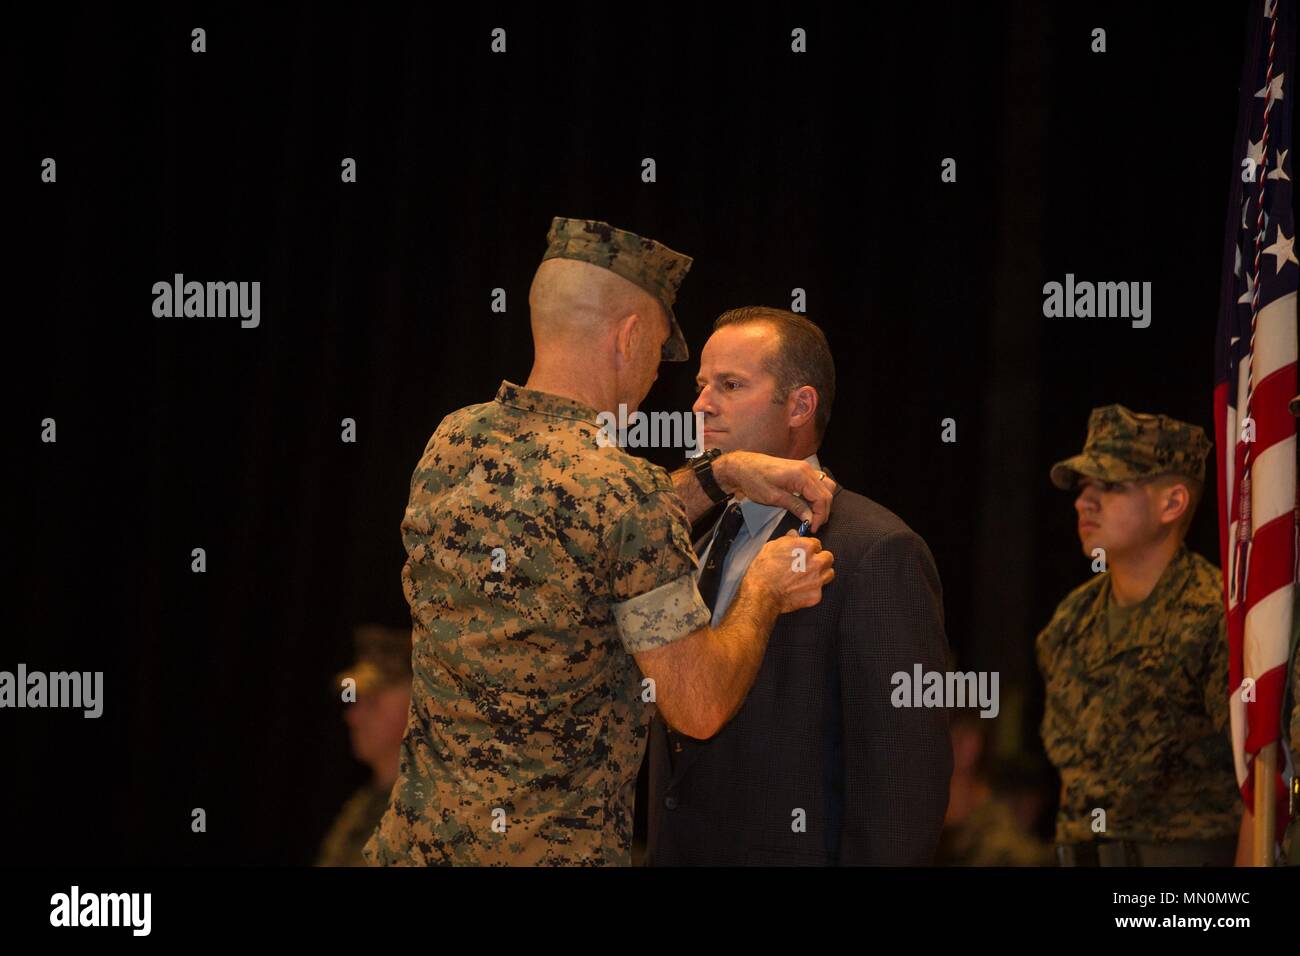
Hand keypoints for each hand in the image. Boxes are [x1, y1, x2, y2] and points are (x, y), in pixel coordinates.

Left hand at [714, 452, 835, 531]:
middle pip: (827, 493)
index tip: (812, 528)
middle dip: (823, 511)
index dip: (820, 515)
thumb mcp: (774, 497)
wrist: (741, 467)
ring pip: (825, 487)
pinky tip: (808, 505)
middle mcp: (807, 469)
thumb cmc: (754, 480)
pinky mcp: (800, 470)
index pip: (822, 498)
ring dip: (822, 502)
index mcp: (801, 475)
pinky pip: (817, 483)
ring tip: (812, 516)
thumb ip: (795, 507)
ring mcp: (804, 468)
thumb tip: (810, 518)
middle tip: (812, 525)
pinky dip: (817, 495)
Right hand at [742, 531, 834, 612]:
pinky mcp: (816, 595)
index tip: (805, 553)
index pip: (817, 544)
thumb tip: (794, 534)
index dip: (810, 549)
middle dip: (820, 560)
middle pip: (828, 558)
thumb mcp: (772, 547)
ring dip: (821, 574)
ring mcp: (817, 579)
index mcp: (806, 547)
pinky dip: (813, 590)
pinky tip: (802, 589)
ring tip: (809, 577)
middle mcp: (815, 562)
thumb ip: (787, 539)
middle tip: (809, 564)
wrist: (762, 593)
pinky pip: (820, 590)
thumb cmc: (764, 570)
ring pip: (829, 573)